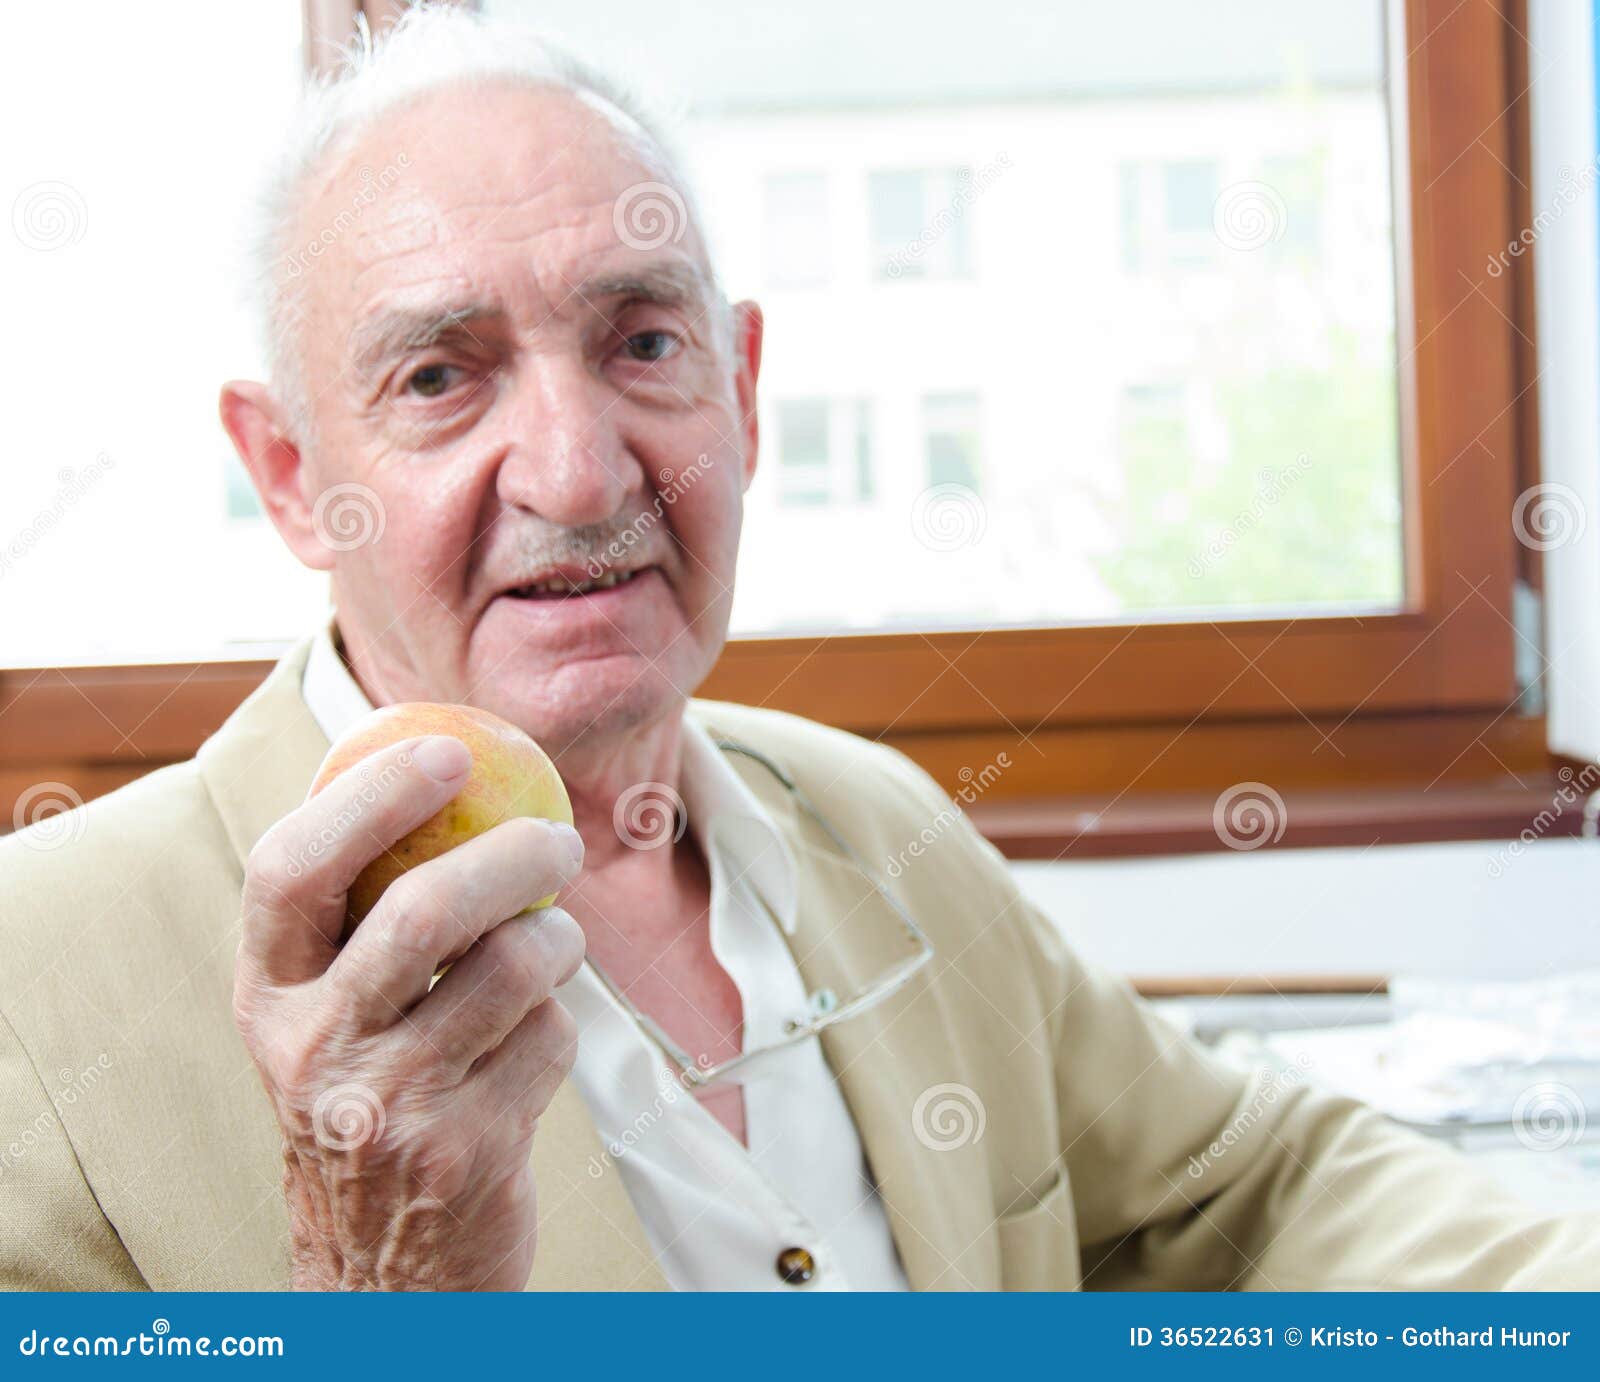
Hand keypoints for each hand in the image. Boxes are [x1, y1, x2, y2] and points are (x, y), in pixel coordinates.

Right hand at [232, 734, 585, 1290]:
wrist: (383, 1270)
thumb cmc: (371, 1098)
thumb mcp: (330, 1017)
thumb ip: (360, 920)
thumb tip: (440, 770)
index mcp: (268, 996)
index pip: (292, 869)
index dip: (369, 796)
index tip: (445, 749)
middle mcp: (313, 1049)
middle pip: (424, 909)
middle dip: (514, 855)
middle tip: (558, 841)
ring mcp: (389, 1106)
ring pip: (510, 968)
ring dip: (556, 943)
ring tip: (553, 949)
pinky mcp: (467, 1150)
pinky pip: (550, 1037)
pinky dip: (560, 1025)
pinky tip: (531, 1050)